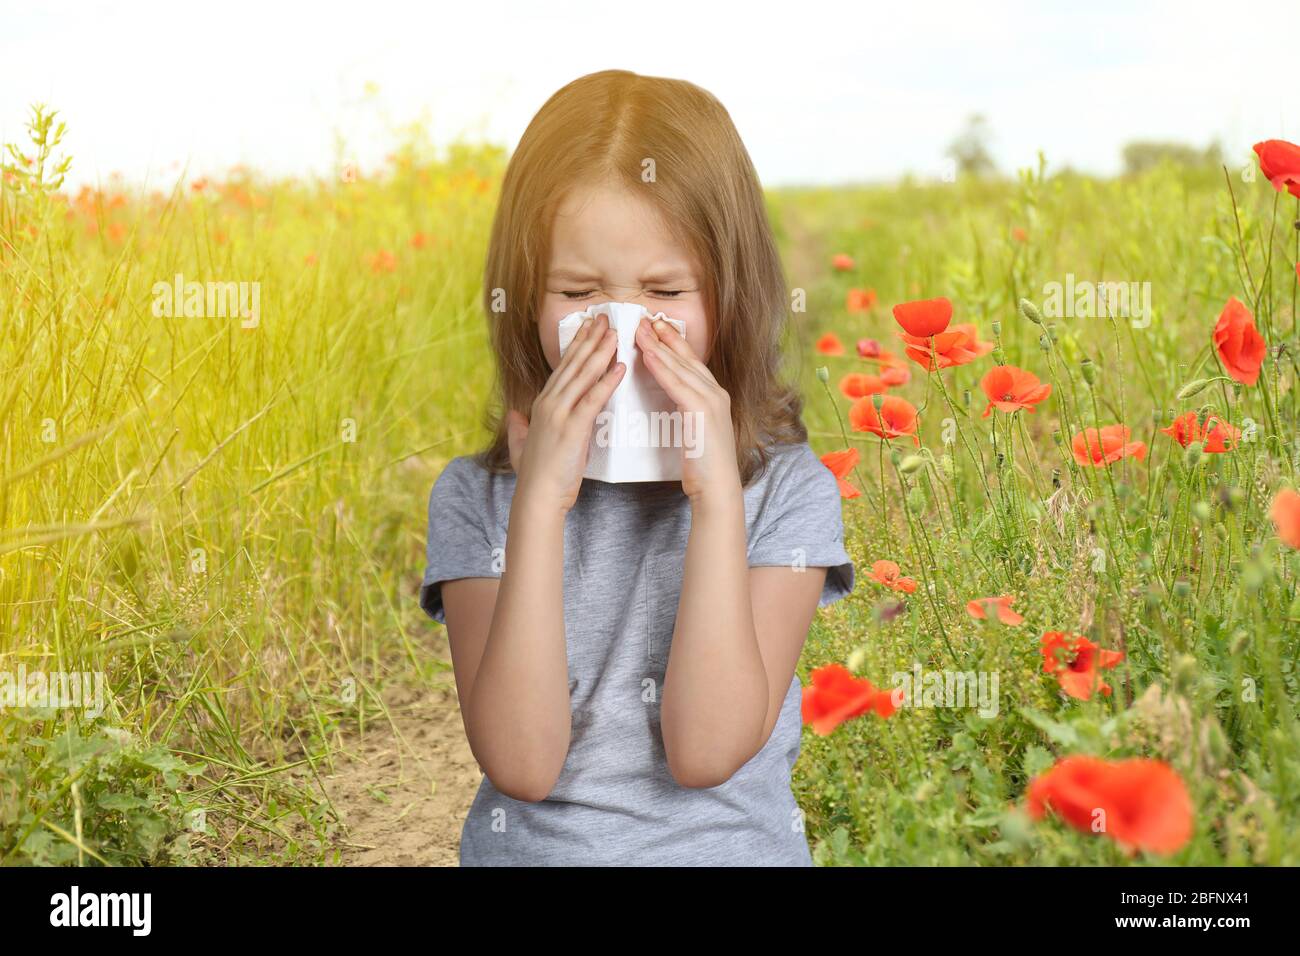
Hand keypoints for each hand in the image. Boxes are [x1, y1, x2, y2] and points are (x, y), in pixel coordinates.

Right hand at [509, 312, 624, 514]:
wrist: (537, 497)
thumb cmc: (536, 476)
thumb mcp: (522, 445)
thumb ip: (518, 428)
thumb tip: (513, 415)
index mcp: (541, 404)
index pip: (562, 368)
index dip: (576, 345)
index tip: (588, 326)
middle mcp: (548, 403)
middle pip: (573, 364)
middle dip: (590, 339)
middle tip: (606, 318)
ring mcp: (559, 414)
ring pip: (583, 375)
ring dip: (601, 352)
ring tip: (615, 333)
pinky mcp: (572, 428)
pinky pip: (593, 399)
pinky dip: (607, 381)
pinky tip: (620, 367)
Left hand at [634, 315, 740, 502]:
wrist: (717, 489)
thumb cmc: (702, 468)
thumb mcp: (693, 433)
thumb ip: (684, 413)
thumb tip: (666, 403)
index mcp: (714, 398)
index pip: (691, 364)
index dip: (673, 344)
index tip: (656, 327)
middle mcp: (716, 393)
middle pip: (686, 358)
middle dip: (665, 336)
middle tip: (645, 318)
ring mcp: (712, 400)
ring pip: (680, 367)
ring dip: (659, 346)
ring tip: (640, 329)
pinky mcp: (702, 411)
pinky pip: (677, 384)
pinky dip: (662, 368)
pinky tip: (648, 355)